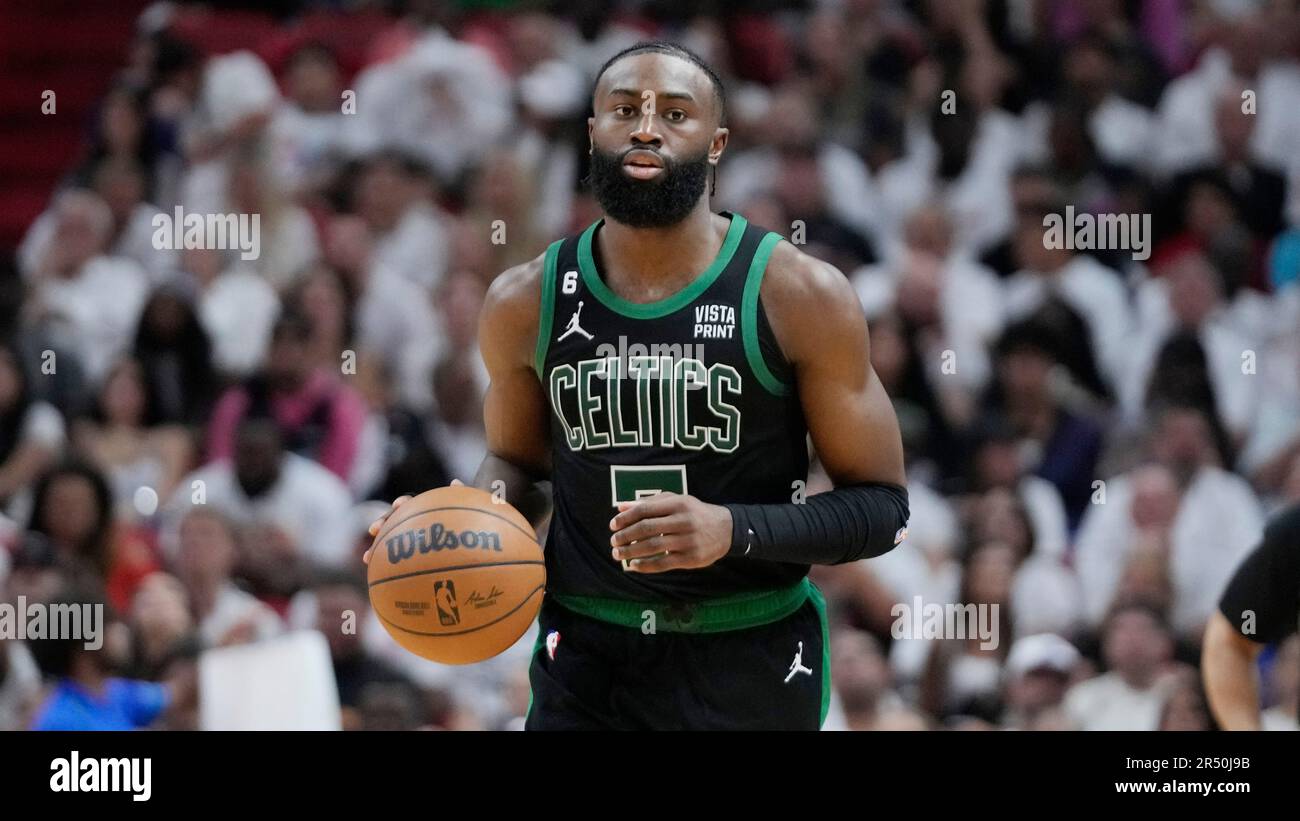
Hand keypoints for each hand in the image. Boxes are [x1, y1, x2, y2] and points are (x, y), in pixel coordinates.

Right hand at [362, 480, 463, 563]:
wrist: (468, 539)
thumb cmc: (470, 523)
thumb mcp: (471, 510)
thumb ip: (464, 497)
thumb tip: (454, 482)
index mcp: (424, 511)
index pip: (410, 504)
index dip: (402, 504)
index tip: (398, 506)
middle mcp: (413, 523)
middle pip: (393, 521)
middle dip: (382, 523)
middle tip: (373, 530)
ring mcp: (410, 539)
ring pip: (390, 543)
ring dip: (376, 549)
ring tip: (367, 558)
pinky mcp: (409, 556)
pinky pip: (397, 564)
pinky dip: (388, 570)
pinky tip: (379, 579)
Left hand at [608, 492, 732, 573]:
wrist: (726, 529)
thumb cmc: (695, 513)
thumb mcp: (676, 501)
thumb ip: (649, 502)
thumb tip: (621, 507)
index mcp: (678, 504)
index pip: (645, 510)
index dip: (626, 518)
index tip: (613, 525)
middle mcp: (683, 521)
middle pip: (647, 528)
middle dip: (626, 536)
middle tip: (613, 541)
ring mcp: (688, 540)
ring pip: (653, 547)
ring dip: (631, 551)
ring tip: (618, 554)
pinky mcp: (691, 558)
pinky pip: (663, 563)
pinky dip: (645, 566)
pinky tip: (634, 566)